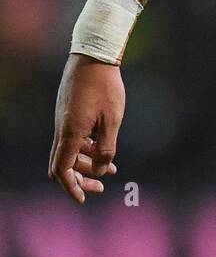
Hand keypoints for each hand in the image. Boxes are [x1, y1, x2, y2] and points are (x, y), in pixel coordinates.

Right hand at [48, 54, 124, 203]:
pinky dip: (85, 149)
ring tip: (109, 169)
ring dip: (85, 163)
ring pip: (68, 152)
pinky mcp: (68, 113)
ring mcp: (63, 121)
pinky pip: (72, 139)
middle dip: (80, 179)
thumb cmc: (105, 87)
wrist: (93, 56)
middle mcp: (62, 129)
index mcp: (70, 134)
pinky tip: (102, 149)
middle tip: (101, 188)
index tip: (83, 200)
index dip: (71, 188)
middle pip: (63, 165)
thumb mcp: (113, 120)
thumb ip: (106, 148)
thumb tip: (100, 170)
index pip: (62, 170)